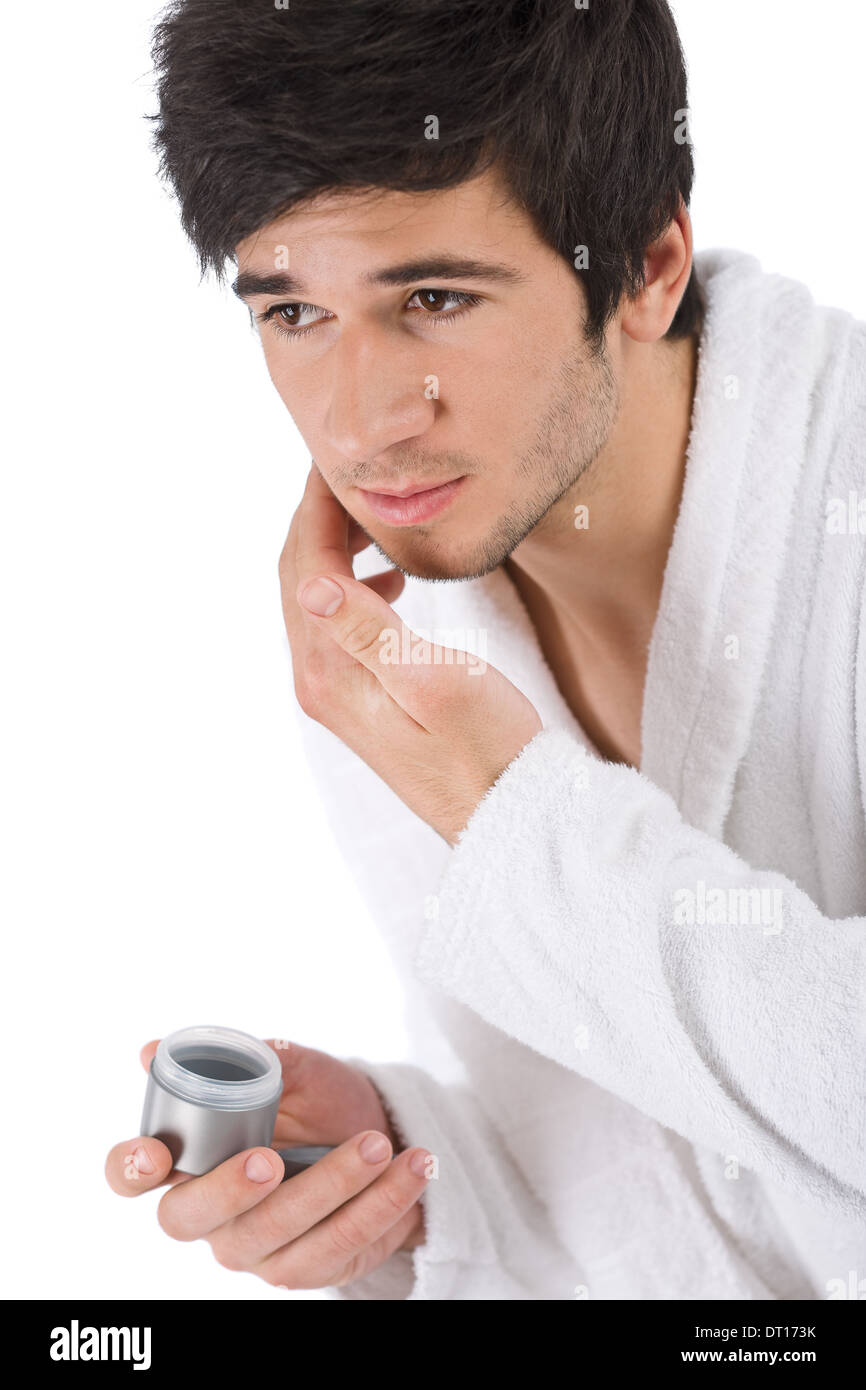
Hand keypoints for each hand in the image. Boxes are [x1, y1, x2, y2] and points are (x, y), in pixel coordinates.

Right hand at [105, 1038, 428, 1289]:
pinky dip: (379, 1203)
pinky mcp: (308, 1268)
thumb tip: (162, 1047)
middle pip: (190, 1219)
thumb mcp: (294, 1069)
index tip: (155, 1153)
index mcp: (187, 1158)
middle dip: (228, 1191)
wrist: (385, 1134)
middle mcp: (209, 1212)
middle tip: (271, 1160)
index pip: (130, 1176)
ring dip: (332, 1186)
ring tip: (376, 1142)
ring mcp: (255, 1249)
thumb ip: (244, 1058)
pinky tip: (413, 1166)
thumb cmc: (321, 1100)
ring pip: (278, 1231)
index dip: (129, 1168)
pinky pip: (339, 1245)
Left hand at [280, 462, 542, 844]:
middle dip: (317, 519)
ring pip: (316, 600)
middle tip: (351, 472)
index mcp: (332, 673)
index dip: (316, 507)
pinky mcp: (361, 702)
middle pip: (299, 579)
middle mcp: (321, 683)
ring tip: (372, 516)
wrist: (508, 815)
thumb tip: (311, 582)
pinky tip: (390, 582)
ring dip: (334, 550)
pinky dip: (354, 588)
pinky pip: (339, 627)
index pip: (305, 567)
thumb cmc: (488, 749)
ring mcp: (338, 695)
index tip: (336, 457)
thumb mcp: (436, 683)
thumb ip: (369, 632)